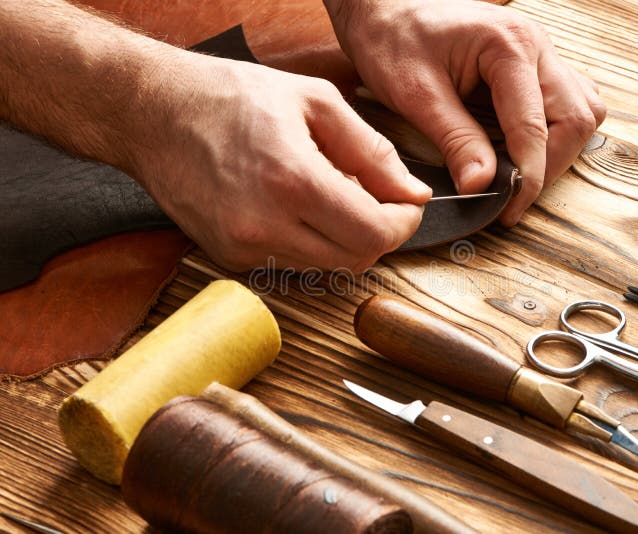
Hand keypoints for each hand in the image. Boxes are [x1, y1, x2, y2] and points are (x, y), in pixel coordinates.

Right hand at [131, 51, 430, 271]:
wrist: (152, 113)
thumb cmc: (230, 96)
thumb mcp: (315, 101)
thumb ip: (372, 151)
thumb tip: (412, 192)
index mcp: (292, 180)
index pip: (374, 234)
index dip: (403, 223)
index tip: (407, 204)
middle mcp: (265, 225)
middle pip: (356, 259)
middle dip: (381, 233)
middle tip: (380, 200)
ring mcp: (243, 248)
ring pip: (327, 267)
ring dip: (346, 239)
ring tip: (334, 194)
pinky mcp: (229, 258)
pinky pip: (293, 264)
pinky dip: (312, 242)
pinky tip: (300, 207)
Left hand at [325, 0, 605, 224]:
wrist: (383, 11)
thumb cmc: (393, 40)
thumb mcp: (415, 95)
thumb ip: (455, 140)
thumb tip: (482, 186)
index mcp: (509, 46)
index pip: (535, 126)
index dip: (527, 177)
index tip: (509, 210)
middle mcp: (535, 45)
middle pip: (576, 117)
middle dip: (549, 165)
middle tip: (514, 197)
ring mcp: (539, 53)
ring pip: (581, 109)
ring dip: (559, 149)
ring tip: (519, 175)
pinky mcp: (533, 65)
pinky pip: (567, 101)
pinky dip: (554, 131)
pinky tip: (522, 149)